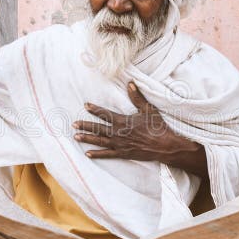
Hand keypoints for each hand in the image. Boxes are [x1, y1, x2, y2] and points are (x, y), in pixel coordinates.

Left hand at [73, 82, 208, 177]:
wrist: (164, 146)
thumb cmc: (157, 127)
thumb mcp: (148, 109)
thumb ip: (137, 97)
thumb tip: (130, 83)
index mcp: (123, 121)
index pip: (105, 114)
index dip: (94, 109)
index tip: (86, 105)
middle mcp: (118, 133)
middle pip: (98, 128)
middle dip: (85, 125)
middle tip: (73, 124)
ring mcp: (120, 144)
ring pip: (100, 141)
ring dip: (87, 139)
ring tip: (76, 136)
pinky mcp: (123, 154)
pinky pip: (107, 154)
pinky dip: (97, 154)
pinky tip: (88, 154)